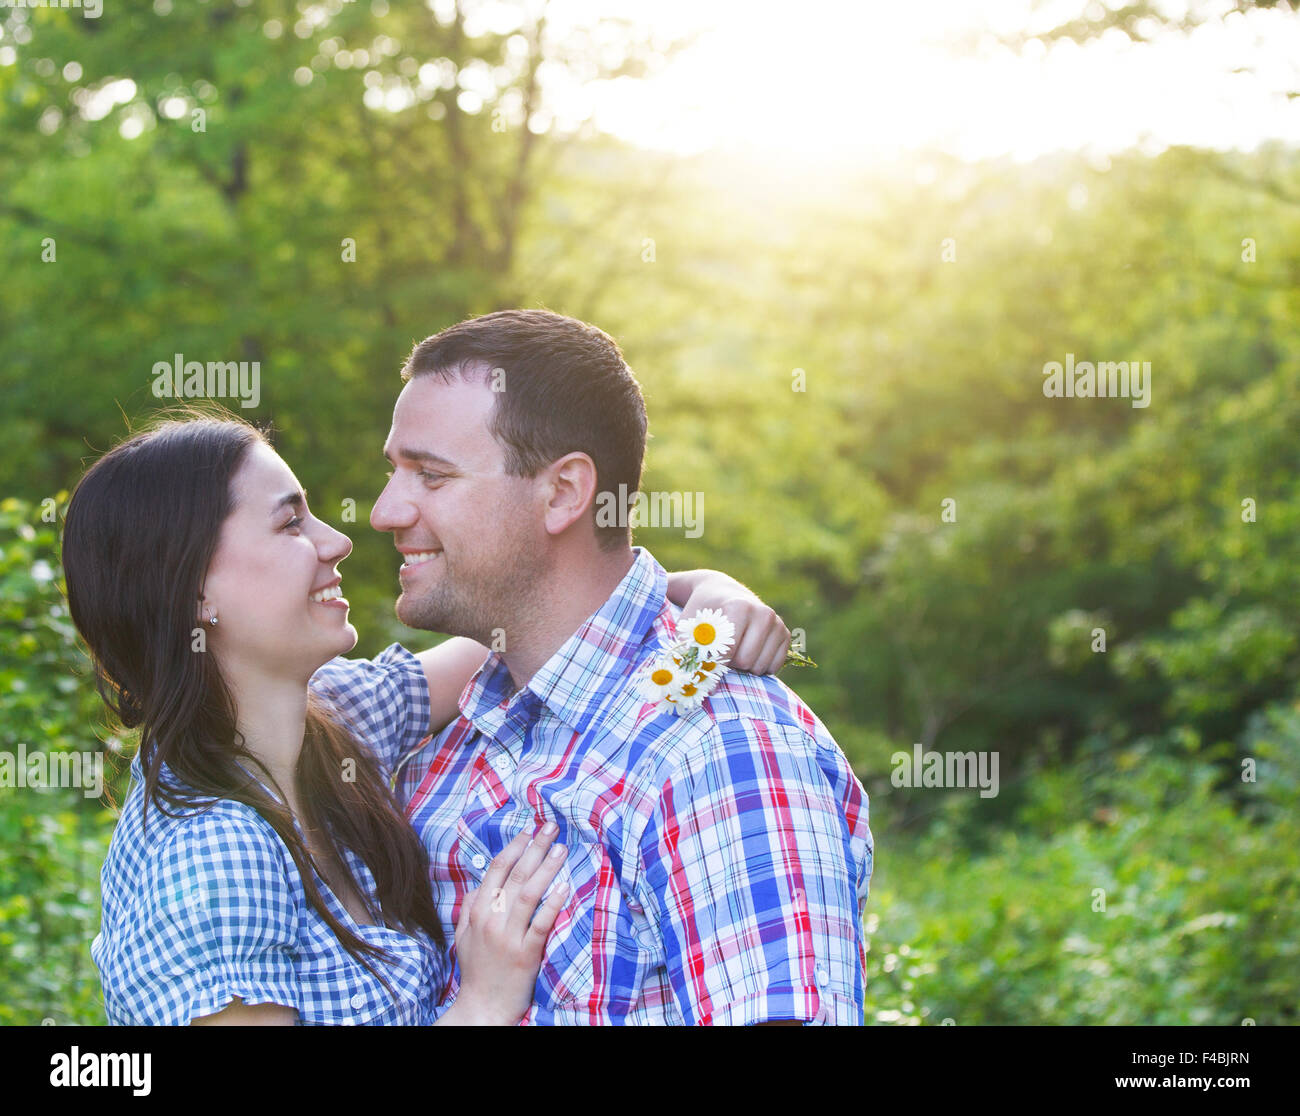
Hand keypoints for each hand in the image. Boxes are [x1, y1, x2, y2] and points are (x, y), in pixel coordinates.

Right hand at [450, 825, 568, 1025]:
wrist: (482, 1009)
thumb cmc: (476, 971)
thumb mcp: (463, 937)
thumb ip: (469, 908)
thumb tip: (478, 885)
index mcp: (477, 911)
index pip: (497, 869)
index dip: (515, 846)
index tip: (530, 830)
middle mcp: (491, 919)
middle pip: (515, 874)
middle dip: (535, 846)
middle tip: (552, 827)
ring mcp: (508, 936)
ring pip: (529, 893)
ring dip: (546, 867)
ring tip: (561, 849)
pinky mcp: (526, 954)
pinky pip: (541, 924)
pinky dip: (552, 904)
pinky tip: (564, 888)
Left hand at [678, 575, 791, 674]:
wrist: (720, 593)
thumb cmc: (703, 615)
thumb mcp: (690, 629)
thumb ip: (693, 655)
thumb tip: (707, 690)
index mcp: (739, 607)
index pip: (728, 652)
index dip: (714, 661)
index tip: (705, 656)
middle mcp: (763, 613)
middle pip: (746, 661)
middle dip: (730, 663)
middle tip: (721, 650)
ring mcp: (777, 623)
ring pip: (761, 667)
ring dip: (744, 667)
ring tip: (734, 649)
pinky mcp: (785, 633)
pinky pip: (774, 666)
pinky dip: (759, 666)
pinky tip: (749, 651)